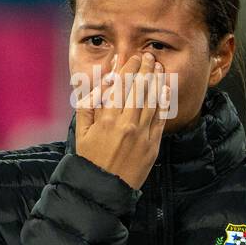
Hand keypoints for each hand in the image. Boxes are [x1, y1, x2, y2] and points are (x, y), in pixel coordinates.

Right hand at [74, 51, 167, 189]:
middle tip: (148, 56)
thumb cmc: (90, 158)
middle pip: (139, 89)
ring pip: (152, 101)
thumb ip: (89, 105)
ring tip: (158, 67)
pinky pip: (160, 118)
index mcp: (107, 119)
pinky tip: (164, 89)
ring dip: (156, 81)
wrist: (104, 188)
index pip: (121, 86)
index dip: (129, 69)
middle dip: (144, 69)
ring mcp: (142, 134)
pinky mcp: (153, 145)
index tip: (133, 57)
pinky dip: (163, 101)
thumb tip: (103, 83)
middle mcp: (127, 124)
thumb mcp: (81, 130)